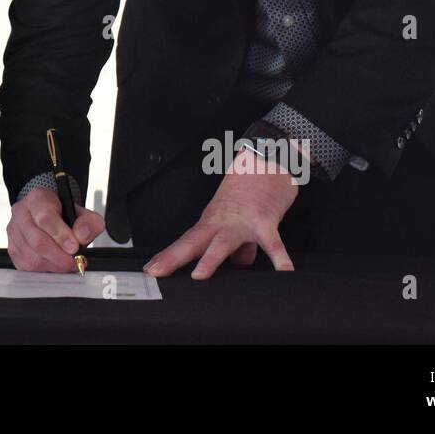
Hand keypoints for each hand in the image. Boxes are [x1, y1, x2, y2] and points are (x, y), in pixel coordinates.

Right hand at [7, 187, 104, 272]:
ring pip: (32, 258)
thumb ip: (88, 222)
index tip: (74, 247)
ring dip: (54, 266)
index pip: (45, 217)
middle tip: (74, 261)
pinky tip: (55, 265)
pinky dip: (45, 270)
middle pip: (37, 241)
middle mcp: (21, 214)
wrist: (49, 217)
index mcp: (37, 199)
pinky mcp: (13, 250)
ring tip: (67, 264)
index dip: (61, 235)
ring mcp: (14, 233)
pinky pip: (27, 267)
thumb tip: (82, 235)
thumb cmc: (63, 215)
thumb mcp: (82, 213)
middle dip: (60, 257)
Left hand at [144, 148, 297, 279]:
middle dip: (174, 257)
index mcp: (212, 222)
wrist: (266, 158)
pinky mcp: (265, 220)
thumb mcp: (237, 219)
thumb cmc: (251, 189)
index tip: (150, 270)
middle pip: (193, 242)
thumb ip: (237, 245)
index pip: (186, 241)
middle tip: (156, 271)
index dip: (168, 256)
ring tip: (199, 275)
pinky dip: (278, 256)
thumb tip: (238, 265)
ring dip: (210, 259)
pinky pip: (273, 242)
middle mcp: (222, 222)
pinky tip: (284, 270)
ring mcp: (242, 221)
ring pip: (223, 242)